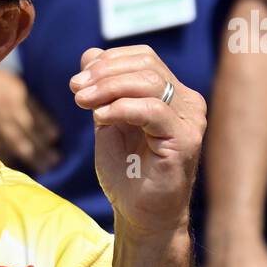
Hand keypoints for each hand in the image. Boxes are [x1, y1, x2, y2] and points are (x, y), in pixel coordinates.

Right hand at [0, 68, 59, 172]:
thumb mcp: (2, 78)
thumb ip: (16, 94)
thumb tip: (29, 109)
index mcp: (17, 93)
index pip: (37, 114)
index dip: (47, 127)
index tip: (55, 138)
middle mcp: (9, 109)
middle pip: (30, 132)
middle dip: (43, 148)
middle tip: (55, 161)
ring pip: (17, 143)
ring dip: (32, 157)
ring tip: (44, 168)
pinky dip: (6, 158)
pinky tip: (14, 165)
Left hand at [70, 45, 203, 237]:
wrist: (138, 213)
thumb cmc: (126, 170)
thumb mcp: (107, 121)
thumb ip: (102, 89)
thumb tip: (90, 53)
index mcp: (171, 93)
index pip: (144, 58)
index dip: (109, 61)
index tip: (78, 81)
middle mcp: (186, 101)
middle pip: (146, 65)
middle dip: (104, 73)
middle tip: (76, 90)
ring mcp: (190, 119)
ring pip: (149, 82)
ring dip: (108, 88)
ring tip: (83, 103)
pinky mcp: (186, 139)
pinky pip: (153, 110)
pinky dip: (121, 108)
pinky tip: (99, 118)